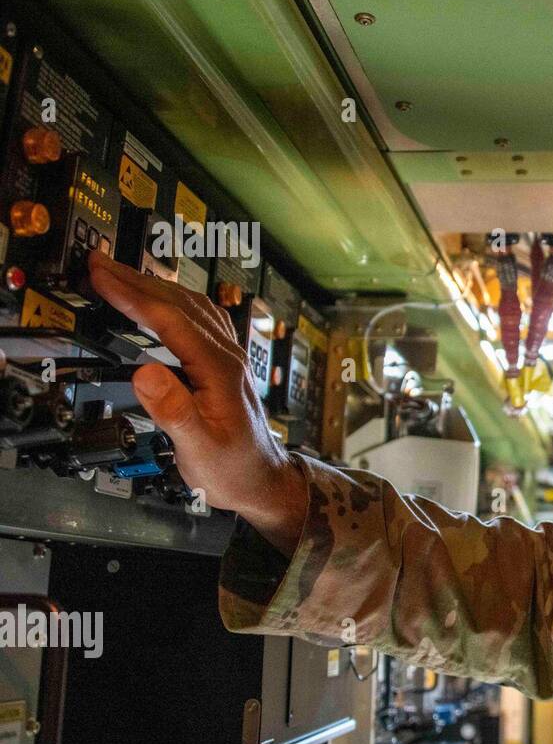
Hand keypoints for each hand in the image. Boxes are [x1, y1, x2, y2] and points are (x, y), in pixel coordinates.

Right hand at [88, 253, 306, 554]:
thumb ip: (172, 412)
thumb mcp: (198, 450)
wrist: (263, 480)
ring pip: (191, 308)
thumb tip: (145, 373)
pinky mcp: (224, 364)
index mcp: (220, 370)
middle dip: (137, 281)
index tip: (102, 277)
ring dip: (154, 287)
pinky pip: (199, 320)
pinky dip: (172, 303)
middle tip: (98, 263)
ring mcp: (229, 358)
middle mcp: (228, 356)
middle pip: (180, 305)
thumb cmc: (234, 469)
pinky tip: (160, 299)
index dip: (134, 296)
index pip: (171, 320)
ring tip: (119, 273)